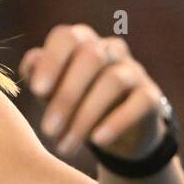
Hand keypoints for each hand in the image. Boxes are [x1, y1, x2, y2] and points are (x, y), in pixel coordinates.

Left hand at [16, 24, 168, 160]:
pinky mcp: (151, 96)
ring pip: (113, 81)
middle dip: (66, 95)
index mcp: (81, 42)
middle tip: (48, 130)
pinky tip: (98, 141)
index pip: (66, 37)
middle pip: (90, 57)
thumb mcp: (50, 93)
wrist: (113, 133)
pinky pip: (139, 102)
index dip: (52, 61)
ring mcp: (133, 70)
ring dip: (85, 116)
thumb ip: (38, 76)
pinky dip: (117, 121)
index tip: (38, 91)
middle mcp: (109, 50)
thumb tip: (32, 63)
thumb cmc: (73, 104)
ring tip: (65, 147)